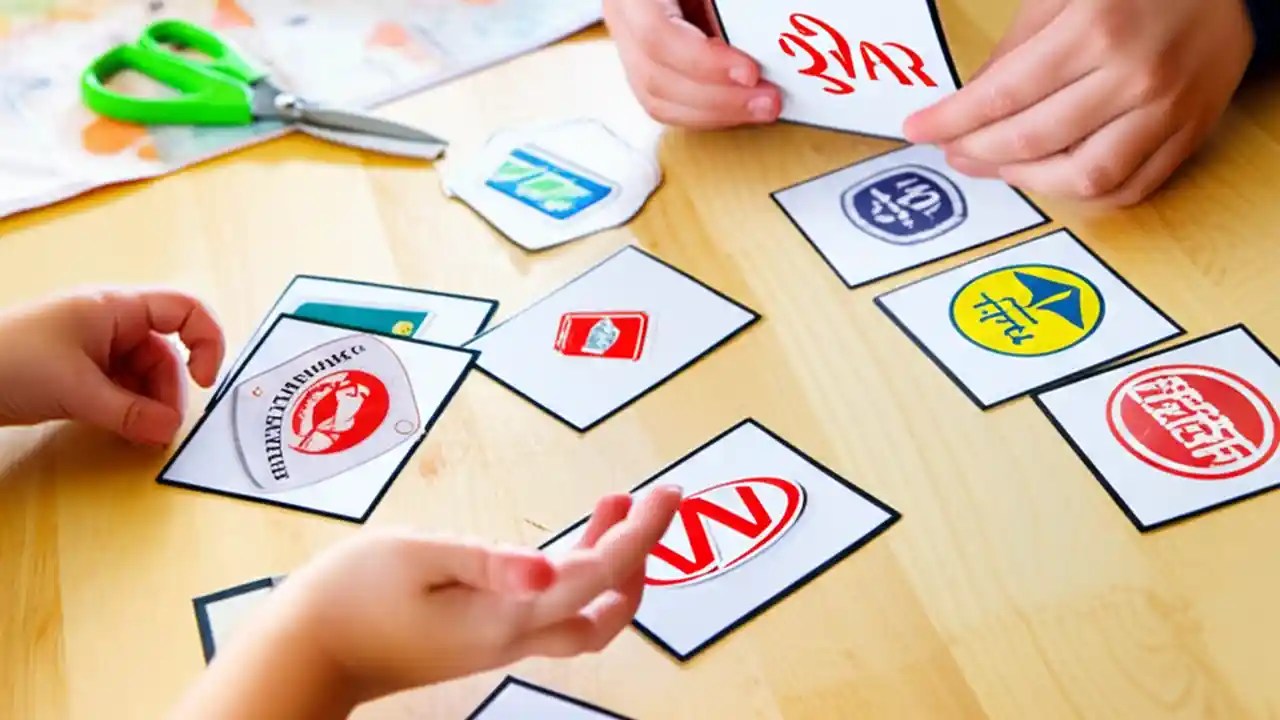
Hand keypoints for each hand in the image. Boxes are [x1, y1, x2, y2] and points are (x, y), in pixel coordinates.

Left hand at [0, 289, 224, 444]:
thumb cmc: (8, 361)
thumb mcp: (78, 391)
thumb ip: (130, 414)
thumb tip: (169, 431)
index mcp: (115, 306)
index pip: (185, 309)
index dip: (207, 341)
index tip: (204, 380)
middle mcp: (110, 321)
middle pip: (167, 350)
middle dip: (171, 389)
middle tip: (162, 426)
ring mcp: (95, 346)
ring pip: (145, 372)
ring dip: (150, 402)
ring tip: (141, 432)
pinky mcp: (81, 370)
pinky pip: (122, 386)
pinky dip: (129, 407)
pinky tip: (124, 428)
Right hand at [169, 488, 682, 718]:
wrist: (307, 655)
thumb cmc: (349, 598)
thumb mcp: (414, 558)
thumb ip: (486, 560)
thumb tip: (552, 567)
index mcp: (506, 615)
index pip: (599, 573)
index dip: (643, 534)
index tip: (670, 494)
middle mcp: (513, 636)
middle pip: (609, 609)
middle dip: (641, 555)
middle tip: (653, 500)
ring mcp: (499, 642)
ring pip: (585, 615)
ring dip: (611, 565)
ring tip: (609, 506)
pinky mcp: (482, 638)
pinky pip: (553, 611)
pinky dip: (576, 574)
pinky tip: (556, 543)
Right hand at [605, 0, 781, 127]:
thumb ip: (733, 5)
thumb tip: (778, 24)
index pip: (655, 34)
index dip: (702, 61)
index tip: (750, 71)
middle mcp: (624, 16)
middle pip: (655, 76)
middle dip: (718, 98)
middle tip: (768, 99)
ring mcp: (629, 44)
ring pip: (658, 99)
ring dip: (715, 113)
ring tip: (761, 107)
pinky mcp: (646, 64)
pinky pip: (668, 104)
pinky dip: (708, 113)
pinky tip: (739, 108)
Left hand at [904, 0, 1253, 206]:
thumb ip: (1016, 47)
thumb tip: (969, 98)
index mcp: (1096, 30)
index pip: (1003, 94)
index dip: (953, 119)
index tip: (920, 129)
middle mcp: (1134, 76)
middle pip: (1034, 140)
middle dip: (978, 152)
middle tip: (952, 150)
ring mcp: (1167, 112)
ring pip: (1083, 177)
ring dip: (1026, 181)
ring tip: (997, 166)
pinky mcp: (1189, 135)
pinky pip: (1130, 188)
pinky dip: (1083, 194)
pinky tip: (1049, 178)